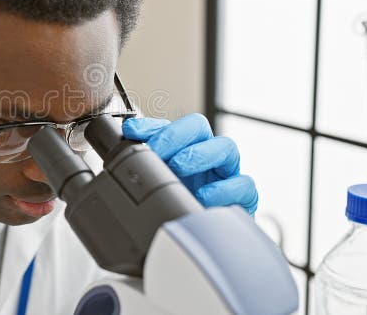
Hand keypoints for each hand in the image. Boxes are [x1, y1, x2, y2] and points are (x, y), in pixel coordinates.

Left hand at [122, 114, 257, 214]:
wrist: (206, 242)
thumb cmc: (181, 208)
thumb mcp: (159, 188)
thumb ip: (145, 169)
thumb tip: (122, 154)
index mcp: (185, 149)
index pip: (170, 126)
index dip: (151, 125)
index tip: (132, 131)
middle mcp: (207, 155)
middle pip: (199, 126)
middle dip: (175, 135)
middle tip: (157, 151)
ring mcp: (227, 173)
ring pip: (226, 147)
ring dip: (199, 154)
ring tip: (179, 167)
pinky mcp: (244, 197)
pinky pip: (243, 184)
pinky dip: (222, 189)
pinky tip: (202, 197)